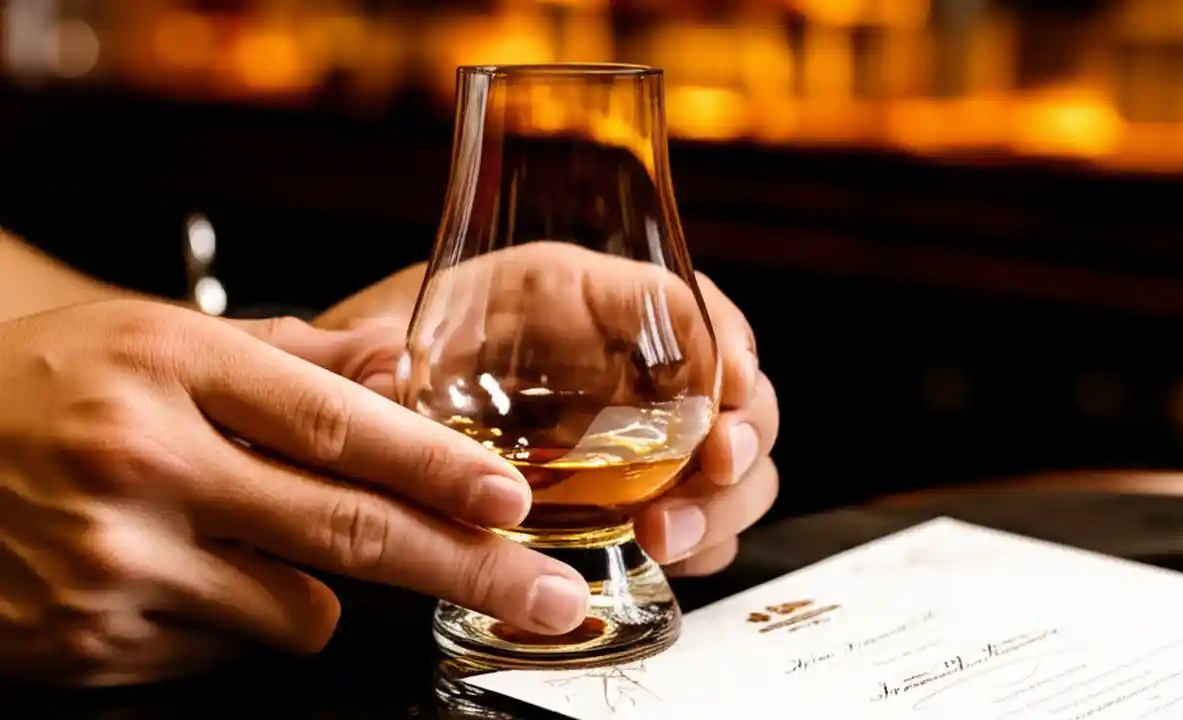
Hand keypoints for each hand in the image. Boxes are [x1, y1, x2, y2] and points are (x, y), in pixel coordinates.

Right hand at [0, 300, 588, 686]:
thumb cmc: (44, 389)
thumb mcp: (160, 340)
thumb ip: (294, 357)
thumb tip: (402, 367)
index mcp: (173, 367)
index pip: (340, 426)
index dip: (441, 469)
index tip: (513, 500)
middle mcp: (143, 463)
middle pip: (349, 531)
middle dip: (468, 570)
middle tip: (548, 598)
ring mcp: (113, 564)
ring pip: (301, 609)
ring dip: (310, 585)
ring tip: (229, 531)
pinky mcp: (92, 644)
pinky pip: (227, 649)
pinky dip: (230, 618)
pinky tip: (170, 569)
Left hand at [317, 243, 779, 576]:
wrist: (366, 423)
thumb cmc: (375, 360)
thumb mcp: (369, 346)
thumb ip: (368, 360)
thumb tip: (378, 376)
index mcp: (573, 298)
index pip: (681, 300)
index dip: (724, 339)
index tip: (730, 384)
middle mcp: (621, 359)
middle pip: (731, 388)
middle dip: (741, 434)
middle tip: (713, 471)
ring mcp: (635, 429)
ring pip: (727, 462)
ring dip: (720, 502)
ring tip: (665, 538)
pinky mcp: (631, 489)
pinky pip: (697, 515)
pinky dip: (699, 542)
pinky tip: (662, 557)